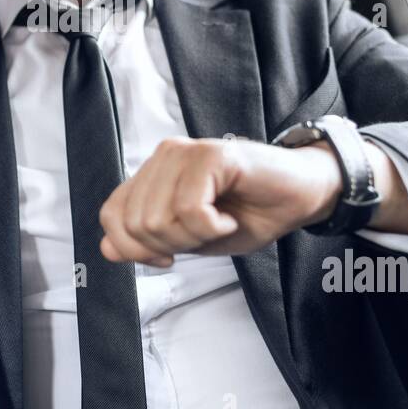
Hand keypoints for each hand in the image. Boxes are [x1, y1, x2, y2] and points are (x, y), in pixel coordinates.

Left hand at [97, 137, 344, 266]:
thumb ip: (147, 242)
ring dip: (194, 236)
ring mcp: (185, 152)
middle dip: (172, 245)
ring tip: (219, 223)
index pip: (112, 215)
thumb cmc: (249, 214)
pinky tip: (229, 217)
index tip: (168, 257)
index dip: (134, 248)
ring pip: (158, 217)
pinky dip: (212, 227)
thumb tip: (108, 249)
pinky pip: (190, 208)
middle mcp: (163, 157)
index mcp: (153, 174)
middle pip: (135, 223)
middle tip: (205, 234)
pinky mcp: (211, 155)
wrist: (300, 197)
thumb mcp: (190, 239)